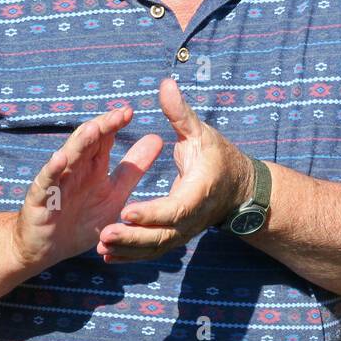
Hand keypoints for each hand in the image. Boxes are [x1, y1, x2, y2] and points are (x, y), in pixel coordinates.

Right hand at [12, 106, 162, 269]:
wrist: (47, 249)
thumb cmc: (81, 219)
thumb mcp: (114, 195)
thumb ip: (133, 170)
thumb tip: (157, 139)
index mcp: (92, 167)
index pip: (103, 139)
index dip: (115, 124)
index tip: (130, 111)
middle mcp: (75, 169)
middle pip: (87, 142)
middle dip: (102, 127)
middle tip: (119, 113)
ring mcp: (57, 183)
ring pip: (68, 158)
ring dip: (80, 144)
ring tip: (93, 129)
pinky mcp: (41, 200)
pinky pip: (46, 183)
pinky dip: (52, 171)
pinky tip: (60, 159)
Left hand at [96, 78, 253, 262]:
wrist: (239, 188)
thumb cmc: (218, 155)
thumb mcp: (200, 132)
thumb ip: (180, 113)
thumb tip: (165, 84)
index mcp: (198, 191)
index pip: (175, 209)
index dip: (151, 213)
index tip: (126, 212)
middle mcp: (192, 217)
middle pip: (162, 236)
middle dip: (133, 238)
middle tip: (104, 235)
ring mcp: (185, 231)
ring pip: (156, 248)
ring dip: (129, 251)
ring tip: (100, 248)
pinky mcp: (177, 237)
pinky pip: (154, 251)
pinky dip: (132, 256)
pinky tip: (108, 256)